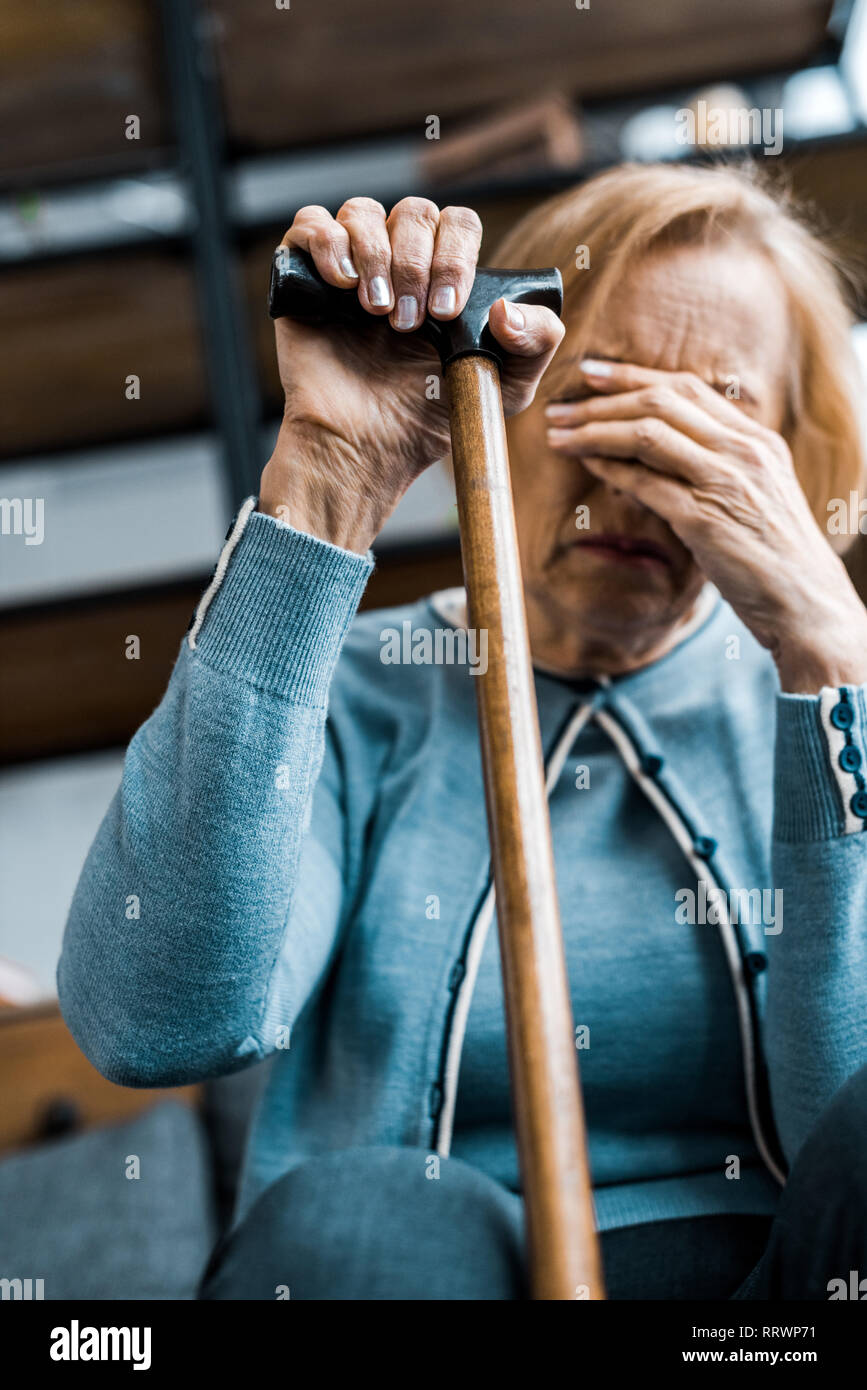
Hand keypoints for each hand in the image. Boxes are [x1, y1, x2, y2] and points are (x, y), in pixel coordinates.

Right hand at [260, 196, 563, 552]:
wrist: (367, 448)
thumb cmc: (429, 418)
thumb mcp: (508, 386)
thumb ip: (538, 341)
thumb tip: (508, 306)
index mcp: (444, 276)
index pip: (459, 223)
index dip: (456, 254)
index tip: (447, 310)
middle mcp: (399, 264)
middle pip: (415, 212)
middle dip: (417, 263)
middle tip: (409, 322)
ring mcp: (351, 268)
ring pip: (362, 211)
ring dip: (375, 256)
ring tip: (376, 312)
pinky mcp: (305, 278)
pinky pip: (310, 222)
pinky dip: (327, 242)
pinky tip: (341, 284)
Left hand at [545, 360, 866, 691]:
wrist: (805, 602)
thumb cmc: (773, 553)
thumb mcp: (755, 492)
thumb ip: (717, 464)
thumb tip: (657, 449)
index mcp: (756, 439)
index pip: (686, 388)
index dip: (632, 376)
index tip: (592, 373)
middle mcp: (743, 451)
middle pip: (660, 402)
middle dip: (601, 401)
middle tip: (560, 406)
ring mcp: (725, 482)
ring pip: (648, 435)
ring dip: (595, 431)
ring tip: (559, 435)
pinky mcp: (705, 520)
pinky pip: (647, 483)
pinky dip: (612, 470)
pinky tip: (588, 465)